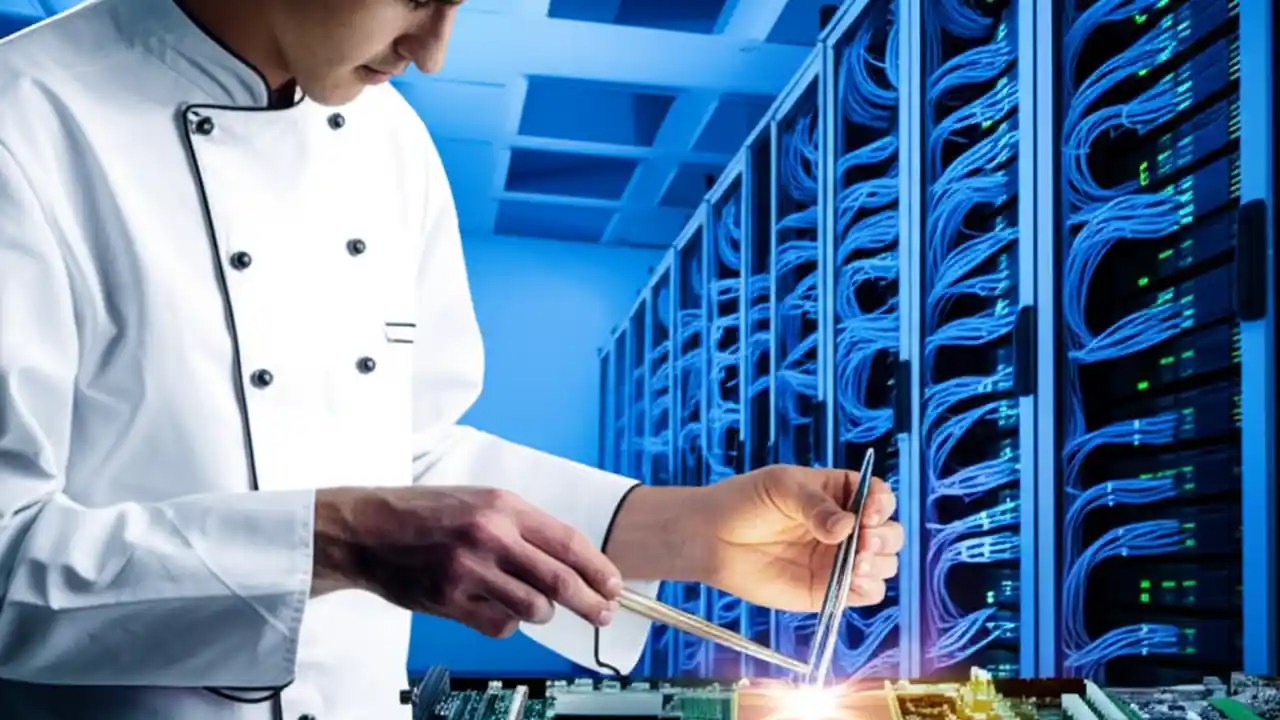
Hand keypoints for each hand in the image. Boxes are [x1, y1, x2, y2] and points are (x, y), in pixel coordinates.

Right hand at [312, 486, 623, 637]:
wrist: (368, 529)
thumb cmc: (428, 514)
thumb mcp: (481, 502)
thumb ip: (524, 528)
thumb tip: (573, 562)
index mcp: (504, 506)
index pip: (568, 541)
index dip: (598, 568)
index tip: (614, 585)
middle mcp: (491, 535)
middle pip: (560, 580)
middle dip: (591, 602)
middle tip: (605, 613)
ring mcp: (470, 570)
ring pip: (534, 608)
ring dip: (541, 613)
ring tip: (530, 604)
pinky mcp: (450, 600)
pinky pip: (500, 625)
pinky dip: (505, 622)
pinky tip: (491, 607)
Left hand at [606, 465, 901, 611]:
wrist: (713, 537)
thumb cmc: (745, 502)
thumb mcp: (782, 487)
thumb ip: (815, 505)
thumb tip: (845, 527)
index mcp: (839, 494)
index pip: (879, 496)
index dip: (881, 503)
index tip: (867, 512)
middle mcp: (846, 527)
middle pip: (890, 533)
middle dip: (884, 537)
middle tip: (863, 541)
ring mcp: (839, 559)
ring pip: (884, 564)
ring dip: (879, 564)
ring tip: (855, 563)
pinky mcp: (828, 589)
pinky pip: (866, 594)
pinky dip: (868, 589)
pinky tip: (852, 580)